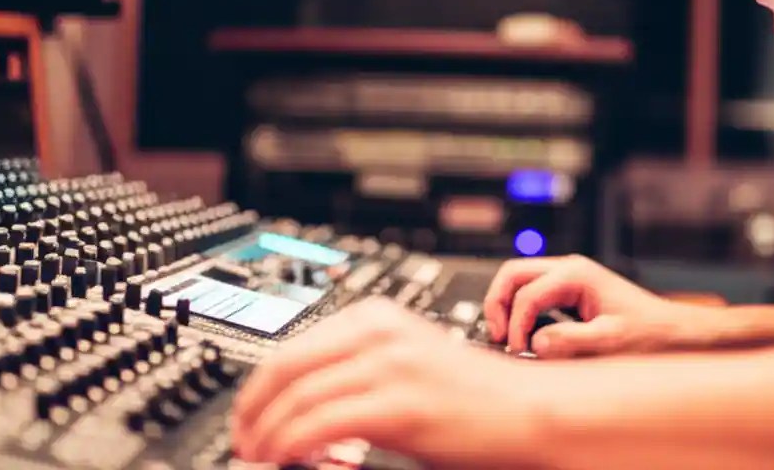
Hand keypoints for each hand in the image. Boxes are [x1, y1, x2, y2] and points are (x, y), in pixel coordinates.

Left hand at [231, 297, 548, 468]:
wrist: (530, 411)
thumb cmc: (478, 398)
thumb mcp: (408, 368)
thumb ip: (359, 374)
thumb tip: (307, 403)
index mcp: (379, 318)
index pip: (292, 345)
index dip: (257, 386)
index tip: (248, 415)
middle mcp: (380, 333)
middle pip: (283, 367)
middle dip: (252, 409)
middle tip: (243, 440)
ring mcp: (389, 366)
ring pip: (296, 397)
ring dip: (266, 434)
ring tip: (260, 456)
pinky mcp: (398, 405)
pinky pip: (319, 424)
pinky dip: (290, 445)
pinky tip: (286, 459)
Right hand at [483, 254, 689, 358]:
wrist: (674, 332)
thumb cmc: (649, 334)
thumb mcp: (610, 342)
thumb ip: (571, 341)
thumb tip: (534, 343)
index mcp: (576, 274)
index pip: (527, 295)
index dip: (516, 325)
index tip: (517, 351)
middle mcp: (570, 268)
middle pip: (513, 274)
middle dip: (499, 304)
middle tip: (498, 337)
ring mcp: (569, 276)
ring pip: (519, 280)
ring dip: (507, 306)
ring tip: (507, 337)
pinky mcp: (570, 289)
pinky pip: (533, 291)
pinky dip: (521, 309)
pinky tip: (524, 334)